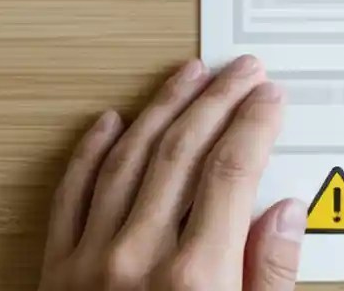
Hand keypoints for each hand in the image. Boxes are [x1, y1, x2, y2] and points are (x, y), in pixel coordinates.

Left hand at [38, 56, 304, 290]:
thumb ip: (270, 274)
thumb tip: (286, 215)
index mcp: (197, 275)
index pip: (233, 170)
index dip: (256, 124)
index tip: (269, 100)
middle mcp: (140, 258)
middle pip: (184, 152)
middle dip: (219, 101)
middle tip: (240, 72)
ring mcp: (92, 262)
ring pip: (129, 160)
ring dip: (163, 108)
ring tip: (187, 77)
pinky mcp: (57, 272)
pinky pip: (72, 196)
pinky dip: (91, 153)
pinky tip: (111, 122)